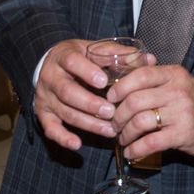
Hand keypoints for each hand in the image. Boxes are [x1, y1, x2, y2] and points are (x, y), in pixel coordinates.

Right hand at [34, 38, 152, 150]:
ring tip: (110, 129)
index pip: (72, 62)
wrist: (54, 62)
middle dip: (90, 103)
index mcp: (64, 56)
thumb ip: (121, 54)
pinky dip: (63, 138)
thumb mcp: (97, 49)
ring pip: (64, 112)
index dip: (87, 72)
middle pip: (67, 92)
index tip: (104, 81)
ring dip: (87, 123)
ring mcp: (46, 97)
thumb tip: (150, 59)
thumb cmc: (82, 57)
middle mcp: (51, 77)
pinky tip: (77, 144)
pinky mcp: (43, 113)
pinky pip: (50, 128)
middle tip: (111, 111)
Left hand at [105, 64, 193, 159]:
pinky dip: (135, 149)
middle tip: (114, 124)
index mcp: (175, 75)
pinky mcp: (182, 134)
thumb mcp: (178, 82)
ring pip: (139, 122)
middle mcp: (178, 91)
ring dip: (125, 134)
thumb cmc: (193, 102)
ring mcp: (181, 113)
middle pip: (135, 101)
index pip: (141, 75)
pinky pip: (150, 142)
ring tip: (123, 138)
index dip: (120, 87)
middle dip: (118, 116)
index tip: (110, 98)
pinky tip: (131, 152)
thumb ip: (155, 77)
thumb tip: (122, 73)